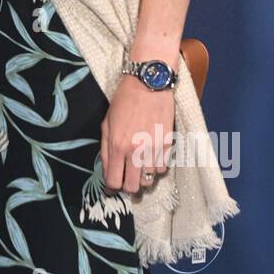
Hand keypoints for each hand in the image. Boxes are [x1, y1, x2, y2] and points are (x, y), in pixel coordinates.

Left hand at [100, 75, 174, 194]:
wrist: (148, 84)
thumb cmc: (124, 102)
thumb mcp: (106, 124)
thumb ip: (106, 150)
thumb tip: (108, 171)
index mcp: (117, 146)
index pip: (114, 181)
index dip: (112, 188)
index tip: (113, 186)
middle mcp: (136, 152)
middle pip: (133, 187)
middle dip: (128, 186)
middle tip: (127, 179)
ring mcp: (154, 150)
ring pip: (149, 180)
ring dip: (143, 176)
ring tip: (140, 166)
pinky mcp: (168, 145)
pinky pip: (163, 169)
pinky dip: (156, 168)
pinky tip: (152, 158)